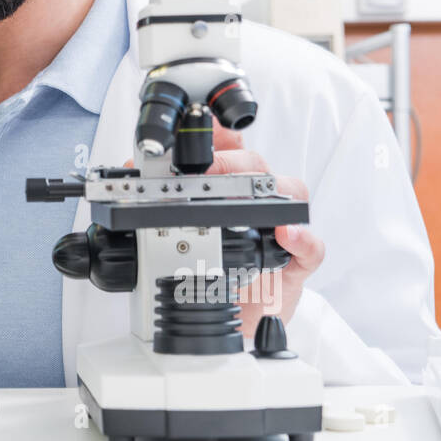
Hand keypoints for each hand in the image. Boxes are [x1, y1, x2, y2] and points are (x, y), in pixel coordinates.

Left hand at [124, 125, 324, 337]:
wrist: (234, 317)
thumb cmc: (208, 271)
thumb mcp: (174, 231)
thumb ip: (151, 197)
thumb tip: (130, 169)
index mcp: (229, 189)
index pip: (230, 147)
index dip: (220, 131)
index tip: (202, 123)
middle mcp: (256, 202)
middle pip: (256, 165)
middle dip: (229, 162)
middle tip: (202, 177)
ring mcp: (278, 230)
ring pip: (291, 192)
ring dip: (270, 189)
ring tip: (242, 199)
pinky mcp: (295, 262)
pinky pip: (310, 245)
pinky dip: (300, 238)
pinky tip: (284, 234)